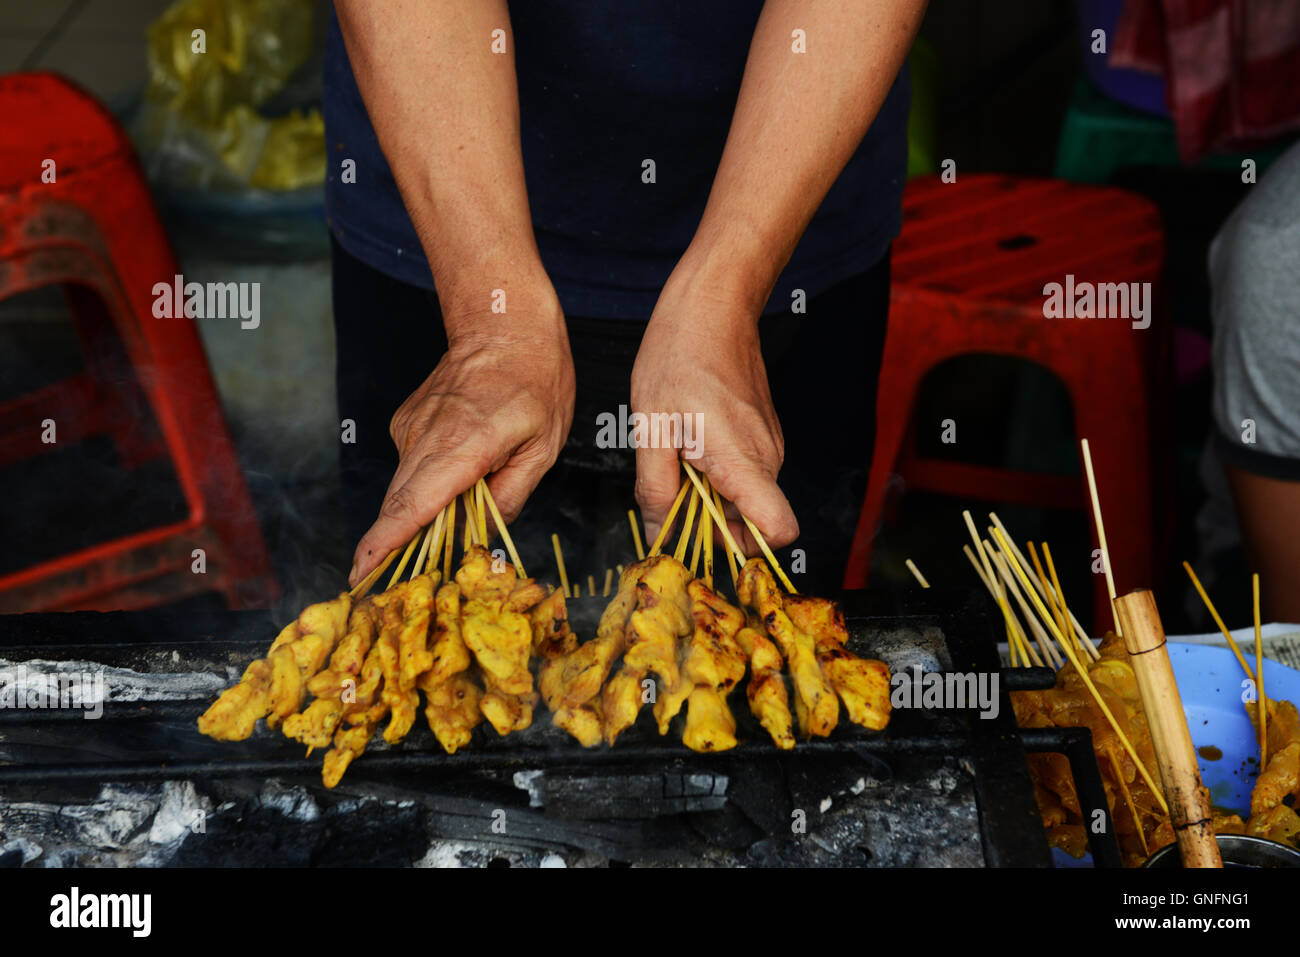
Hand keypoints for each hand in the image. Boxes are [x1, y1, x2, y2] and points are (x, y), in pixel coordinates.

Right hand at [348, 302, 574, 585]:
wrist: (504, 324)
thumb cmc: (534, 381)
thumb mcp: (544, 446)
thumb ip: (511, 496)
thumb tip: (482, 534)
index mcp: (464, 445)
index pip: (413, 505)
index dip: (385, 544)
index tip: (359, 574)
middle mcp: (426, 436)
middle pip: (400, 505)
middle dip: (396, 544)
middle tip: (399, 577)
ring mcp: (410, 427)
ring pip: (407, 488)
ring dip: (426, 507)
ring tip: (470, 488)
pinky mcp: (405, 422)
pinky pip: (413, 466)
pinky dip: (431, 478)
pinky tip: (463, 460)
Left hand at [630, 268, 797, 555]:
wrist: (714, 305)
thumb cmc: (679, 356)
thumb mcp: (651, 427)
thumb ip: (655, 489)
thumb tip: (659, 535)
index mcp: (742, 461)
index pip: (777, 531)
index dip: (744, 550)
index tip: (702, 542)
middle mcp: (768, 458)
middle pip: (751, 521)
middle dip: (710, 522)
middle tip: (669, 493)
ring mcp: (769, 444)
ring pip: (744, 496)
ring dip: (709, 495)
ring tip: (675, 456)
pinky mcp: (763, 433)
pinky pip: (744, 472)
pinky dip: (716, 473)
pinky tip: (688, 442)